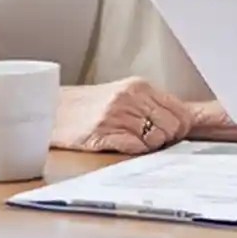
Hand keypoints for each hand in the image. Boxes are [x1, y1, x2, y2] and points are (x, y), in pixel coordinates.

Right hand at [53, 77, 194, 153]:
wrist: (54, 109)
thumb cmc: (92, 105)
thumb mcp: (125, 94)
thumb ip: (151, 103)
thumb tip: (182, 122)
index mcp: (140, 87)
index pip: (180, 110)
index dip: (181, 126)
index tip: (176, 133)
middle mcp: (129, 99)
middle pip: (171, 126)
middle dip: (167, 138)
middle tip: (154, 140)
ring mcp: (116, 116)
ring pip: (154, 140)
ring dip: (149, 146)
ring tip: (135, 142)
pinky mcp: (102, 134)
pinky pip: (134, 148)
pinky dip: (134, 151)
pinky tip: (124, 146)